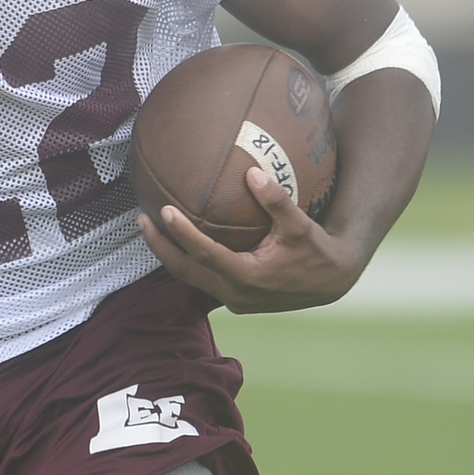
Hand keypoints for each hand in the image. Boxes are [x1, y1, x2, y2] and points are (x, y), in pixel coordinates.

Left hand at [137, 164, 363, 312]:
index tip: (163, 211)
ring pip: (191, 278)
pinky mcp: (235, 301)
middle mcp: (235, 294)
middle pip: (185, 271)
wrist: (331, 281)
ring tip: (151, 228)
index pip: (205, 254)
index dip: (182, 233)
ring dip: (170, 255)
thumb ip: (276, 199)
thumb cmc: (316, 249)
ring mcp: (233, 302)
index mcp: (248, 277)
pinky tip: (177, 241)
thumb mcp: (300, 224)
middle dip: (160, 246)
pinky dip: (188, 261)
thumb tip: (252, 172)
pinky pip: (202, 280)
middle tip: (142, 218)